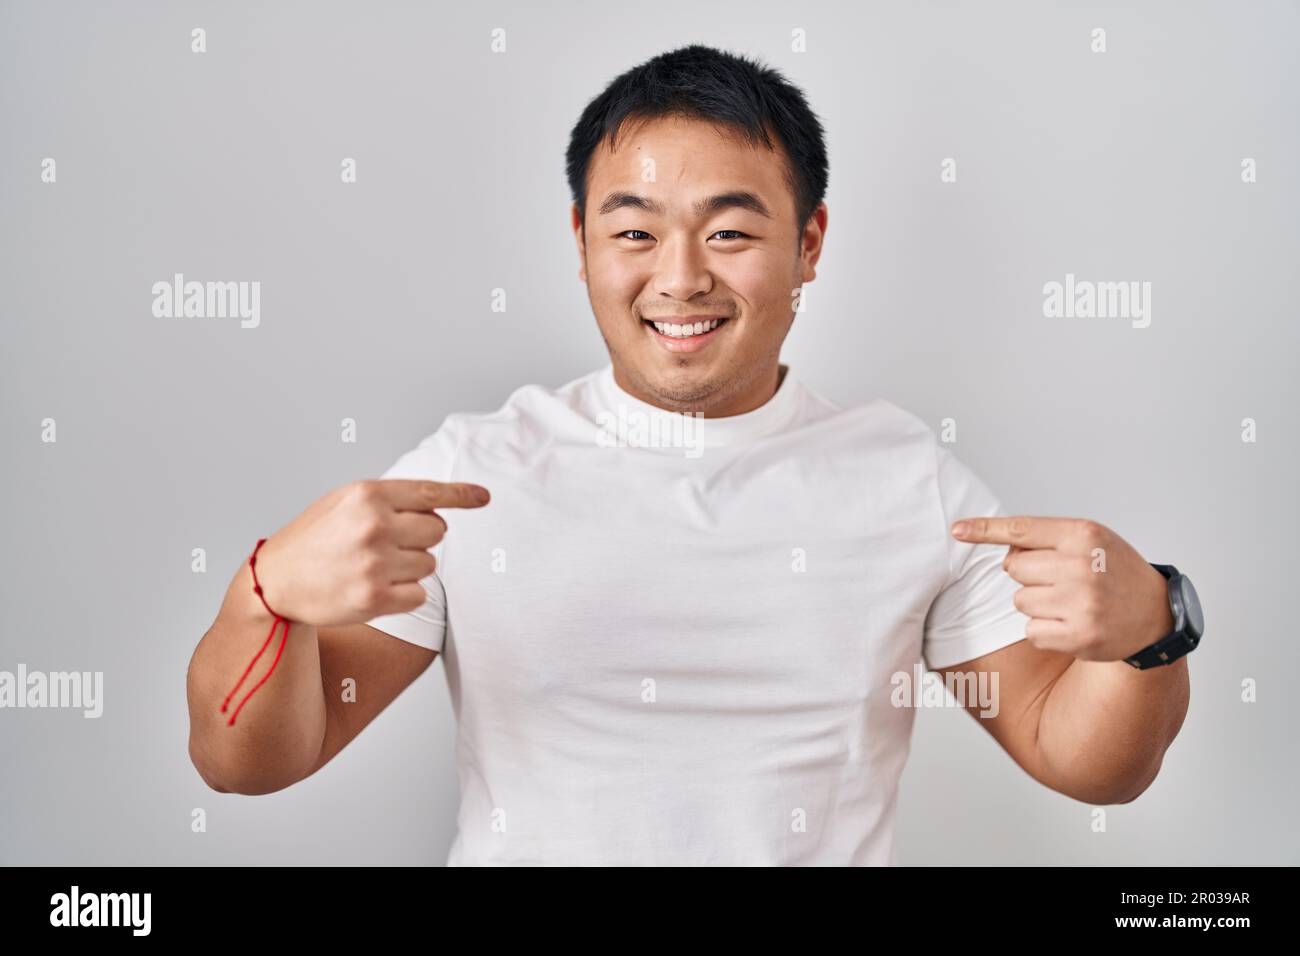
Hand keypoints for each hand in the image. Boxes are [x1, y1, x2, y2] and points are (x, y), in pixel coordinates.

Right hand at [253, 479, 490, 626]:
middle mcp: (374, 526)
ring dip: (410, 567)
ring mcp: (376, 563)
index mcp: (367, 495)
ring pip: (430, 564)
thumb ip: (390, 500)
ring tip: (373, 566)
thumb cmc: (315, 538)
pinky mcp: (376, 598)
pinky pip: (420, 594)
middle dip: (422, 538)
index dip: (462, 495)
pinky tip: (375, 588)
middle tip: (390, 544)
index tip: (484, 497)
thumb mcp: (345, 502)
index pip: (430, 493)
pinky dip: (405, 594)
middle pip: (438, 531)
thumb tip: (442, 508)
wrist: (275, 582)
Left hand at [950, 516, 1173, 661]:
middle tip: (1062, 580)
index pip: (1021, 529)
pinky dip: (1045, 631)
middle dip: (1029, 576)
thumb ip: (1047, 539)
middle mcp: (1082, 566)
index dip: (984, 530)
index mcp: (1083, 535)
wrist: (1157, 614)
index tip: (957, 530)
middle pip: (1013, 569)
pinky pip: (1031, 630)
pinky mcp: (1079, 636)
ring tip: (1071, 602)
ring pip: (1019, 601)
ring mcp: (1081, 603)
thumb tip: (1002, 552)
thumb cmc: (1114, 570)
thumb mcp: (1090, 539)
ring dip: (1037, 604)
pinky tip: (1073, 624)